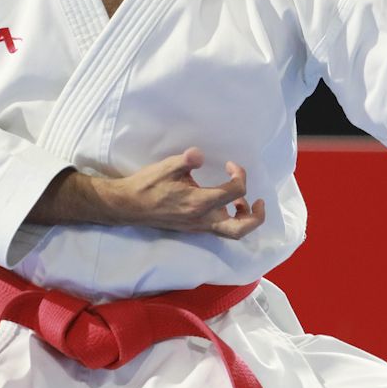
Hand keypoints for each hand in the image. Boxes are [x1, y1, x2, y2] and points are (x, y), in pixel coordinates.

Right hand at [104, 147, 266, 239]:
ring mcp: (198, 227)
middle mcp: (202, 219)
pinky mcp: (193, 228)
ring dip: (243, 218)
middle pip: (241, 229)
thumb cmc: (147, 185)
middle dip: (256, 216)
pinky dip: (229, 218)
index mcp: (199, 202)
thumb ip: (187, 160)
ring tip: (241, 200)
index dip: (240, 175)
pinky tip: (223, 203)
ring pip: (231, 232)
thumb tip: (200, 155)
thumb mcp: (167, 166)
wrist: (128, 206)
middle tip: (259, 201)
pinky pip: (219, 228)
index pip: (235, 191)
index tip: (230, 165)